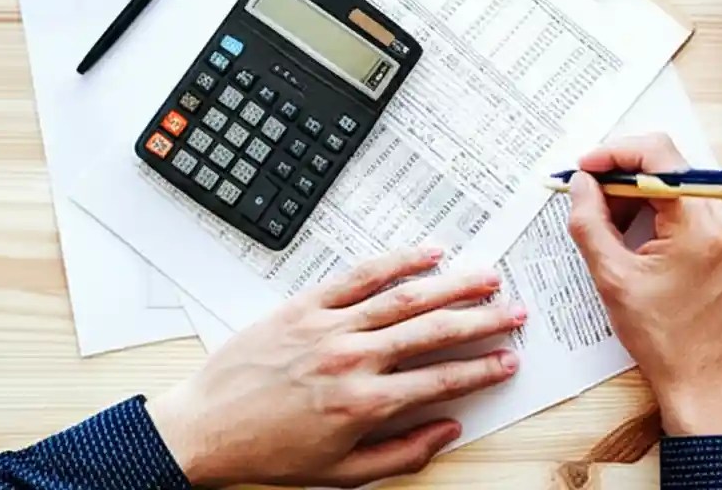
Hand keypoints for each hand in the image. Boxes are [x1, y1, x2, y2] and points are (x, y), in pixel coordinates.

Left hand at [148, 247, 525, 486]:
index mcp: (365, 404)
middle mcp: (352, 359)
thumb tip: (448, 429)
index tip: (508, 360)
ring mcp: (328, 327)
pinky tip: (425, 253)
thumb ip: (403, 453)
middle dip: (481, 319)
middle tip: (514, 311)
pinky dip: (395, 262)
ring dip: (451, 284)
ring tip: (485, 276)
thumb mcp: (343, 473)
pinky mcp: (303, 305)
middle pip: (433, 330)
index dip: (483, 368)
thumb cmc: (270, 451)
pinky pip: (358, 276)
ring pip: (403, 297)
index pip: (442, 379)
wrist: (207, 428)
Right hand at [565, 134, 721, 436]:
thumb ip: (590, 222)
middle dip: (621, 177)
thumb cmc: (663, 338)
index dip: (613, 153)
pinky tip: (635, 235)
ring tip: (610, 226)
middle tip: (589, 200)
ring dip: (637, 194)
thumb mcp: (612, 278)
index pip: (658, 155)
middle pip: (666, 166)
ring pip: (675, 183)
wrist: (704, 377)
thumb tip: (580, 184)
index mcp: (699, 225)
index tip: (585, 168)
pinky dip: (658, 209)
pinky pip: (690, 202)